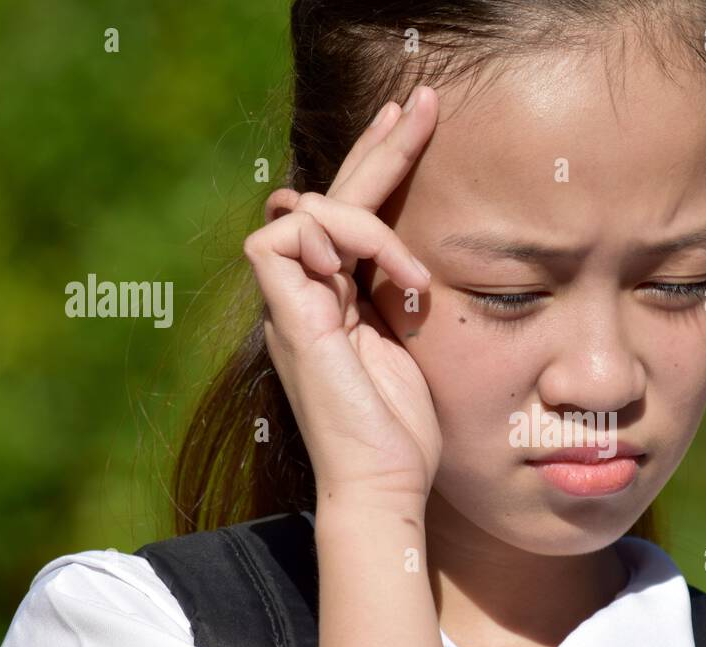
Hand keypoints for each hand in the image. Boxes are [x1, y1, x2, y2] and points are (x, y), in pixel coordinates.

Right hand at [242, 87, 440, 512]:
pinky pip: (285, 238)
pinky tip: (388, 279)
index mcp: (338, 298)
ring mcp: (292, 305)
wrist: (383, 484)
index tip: (417, 123)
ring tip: (411, 276)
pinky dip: (341, 240)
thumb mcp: (410, 343)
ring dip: (366, 220)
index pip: (353, 212)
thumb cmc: (404, 432)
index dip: (381, 163)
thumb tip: (412, 254)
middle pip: (332, 195)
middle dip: (379, 146)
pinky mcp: (288, 318)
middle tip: (420, 102)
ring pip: (304, 209)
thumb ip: (396, 293)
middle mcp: (308, 294)